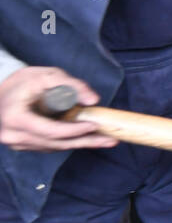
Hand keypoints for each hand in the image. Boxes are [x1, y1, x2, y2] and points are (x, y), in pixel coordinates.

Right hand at [0, 67, 117, 151]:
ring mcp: (17, 142)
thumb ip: (71, 85)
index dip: (75, 130)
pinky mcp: (23, 145)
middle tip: (110, 140)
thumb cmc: (24, 81)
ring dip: (80, 143)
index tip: (95, 125)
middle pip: (55, 143)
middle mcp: (14, 135)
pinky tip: (87, 138)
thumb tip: (93, 100)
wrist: (2, 90)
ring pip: (54, 147)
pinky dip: (69, 142)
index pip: (51, 131)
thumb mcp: (48, 76)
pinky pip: (50, 146)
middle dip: (85, 141)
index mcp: (16, 118)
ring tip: (105, 140)